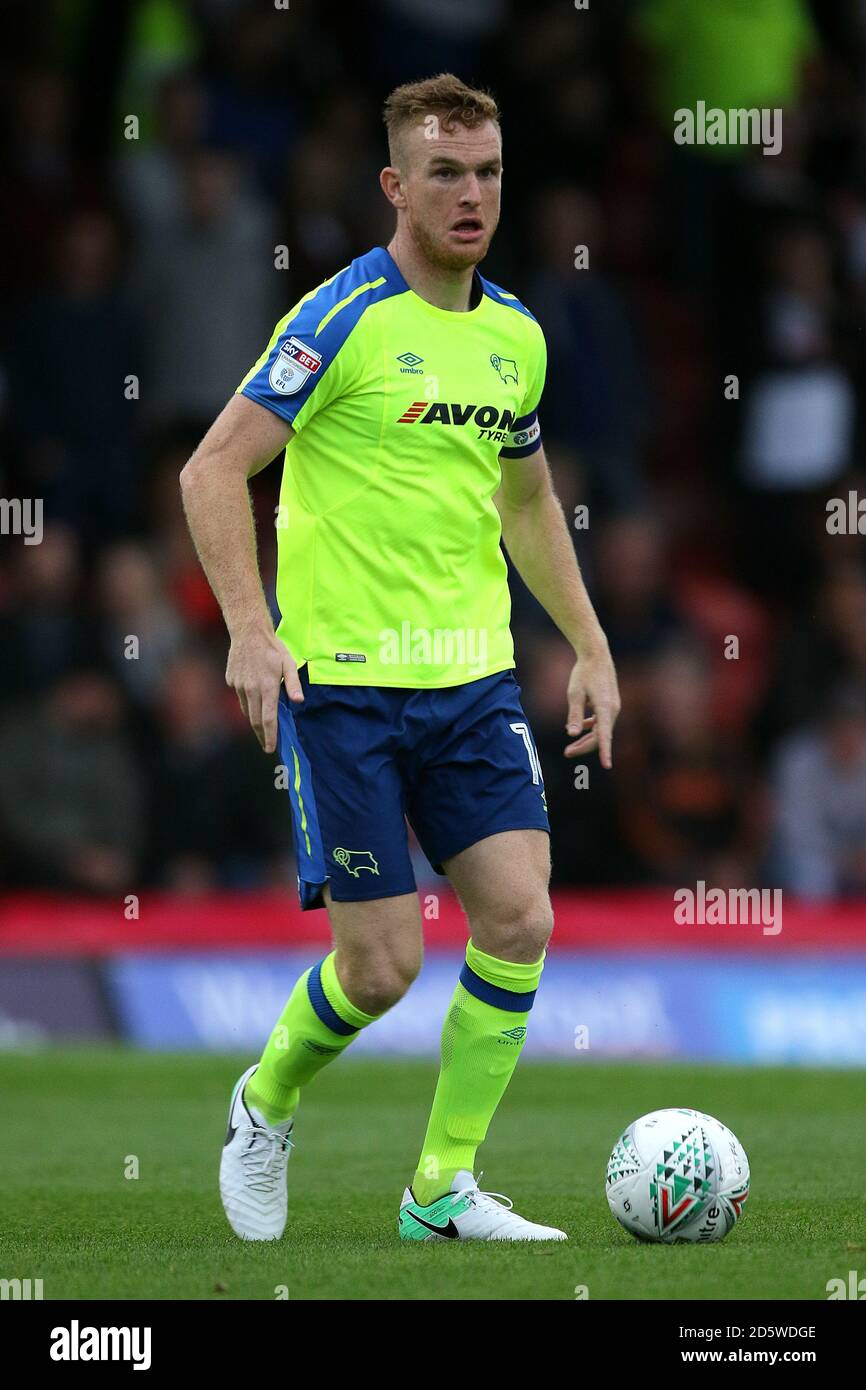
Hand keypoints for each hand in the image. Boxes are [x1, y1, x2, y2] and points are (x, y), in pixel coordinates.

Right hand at [226, 622, 302, 752]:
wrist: (248, 632)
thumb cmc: (272, 648)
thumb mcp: (289, 664)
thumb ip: (293, 684)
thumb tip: (299, 701)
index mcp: (267, 687)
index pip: (268, 719)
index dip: (270, 736)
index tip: (270, 748)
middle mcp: (251, 690)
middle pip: (255, 720)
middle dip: (261, 735)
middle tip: (266, 745)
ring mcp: (239, 686)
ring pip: (246, 710)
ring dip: (254, 719)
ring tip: (261, 726)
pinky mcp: (231, 681)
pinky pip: (240, 697)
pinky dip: (247, 701)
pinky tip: (253, 694)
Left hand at [564, 640, 620, 768]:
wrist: (596, 654)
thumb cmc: (583, 672)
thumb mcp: (574, 693)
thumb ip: (574, 715)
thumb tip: (572, 734)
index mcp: (605, 708)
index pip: (604, 735)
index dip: (605, 752)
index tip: (606, 765)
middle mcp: (612, 710)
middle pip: (600, 736)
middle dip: (584, 747)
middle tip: (566, 753)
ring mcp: (613, 707)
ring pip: (600, 730)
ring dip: (586, 739)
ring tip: (569, 747)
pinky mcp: (610, 704)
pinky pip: (601, 722)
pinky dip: (590, 727)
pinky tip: (578, 728)